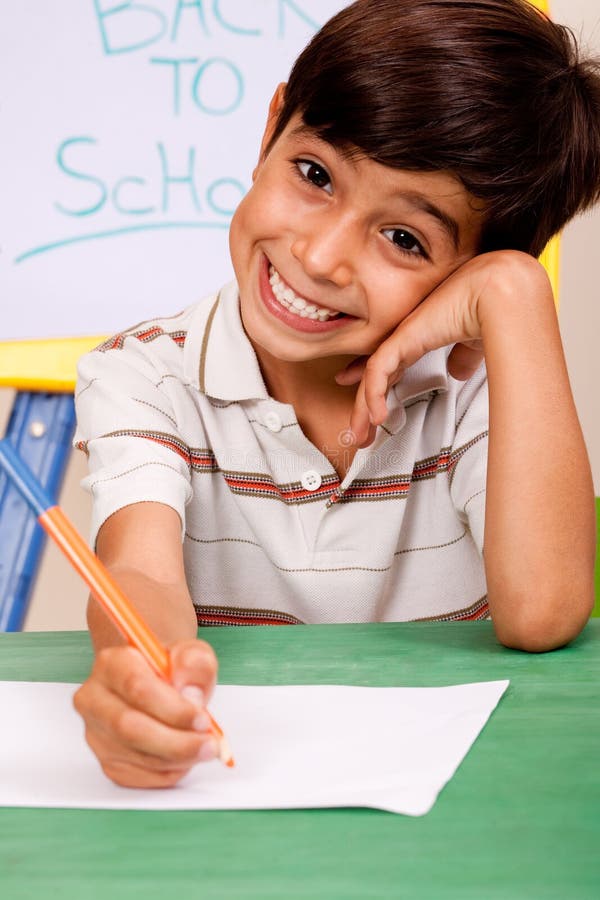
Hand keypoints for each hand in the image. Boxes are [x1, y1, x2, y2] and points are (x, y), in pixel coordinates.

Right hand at [73, 638, 218, 787]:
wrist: (160, 682)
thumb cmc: (173, 669)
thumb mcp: (192, 655)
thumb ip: (194, 664)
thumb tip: (189, 693)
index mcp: (112, 663)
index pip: (137, 688)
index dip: (172, 709)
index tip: (202, 719)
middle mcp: (95, 697)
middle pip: (129, 727)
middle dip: (176, 741)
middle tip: (208, 744)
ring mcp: (97, 732)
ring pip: (134, 755)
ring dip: (176, 758)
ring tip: (202, 749)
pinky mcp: (106, 759)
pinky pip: (136, 775)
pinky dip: (167, 772)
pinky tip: (184, 758)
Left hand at [335, 251, 541, 445]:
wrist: (499, 290)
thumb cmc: (493, 307)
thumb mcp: (475, 342)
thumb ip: (463, 356)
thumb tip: (458, 372)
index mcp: (423, 334)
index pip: (389, 362)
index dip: (375, 384)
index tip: (367, 405)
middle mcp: (409, 334)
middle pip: (376, 373)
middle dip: (364, 404)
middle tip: (359, 431)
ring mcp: (404, 335)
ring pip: (371, 376)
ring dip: (363, 408)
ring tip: (360, 434)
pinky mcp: (404, 338)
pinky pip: (378, 370)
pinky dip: (373, 395)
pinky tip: (376, 417)